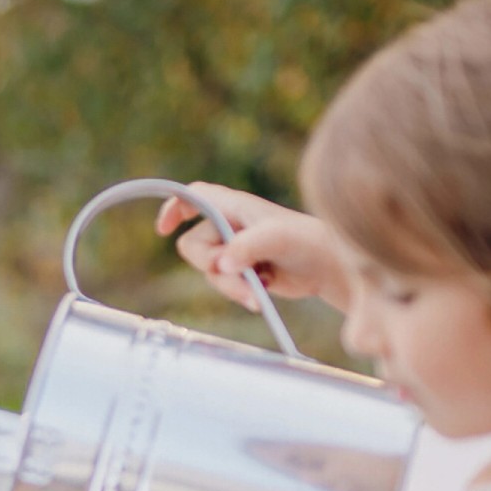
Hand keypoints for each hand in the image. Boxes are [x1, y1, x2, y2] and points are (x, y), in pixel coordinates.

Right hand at [155, 183, 348, 312]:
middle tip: (237, 273)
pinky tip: (264, 292)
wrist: (328, 267)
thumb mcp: (276, 238)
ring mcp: (235, 250)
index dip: (173, 208)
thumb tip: (219, 265)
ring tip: (259, 289)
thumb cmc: (307, 241)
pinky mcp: (243, 272)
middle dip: (212, 266)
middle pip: (193, 246)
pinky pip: (224, 285)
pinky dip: (240, 293)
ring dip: (231, 286)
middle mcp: (230, 225)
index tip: (163, 230)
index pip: (193, 197)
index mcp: (234, 206)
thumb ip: (246, 247)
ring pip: (210, 272)